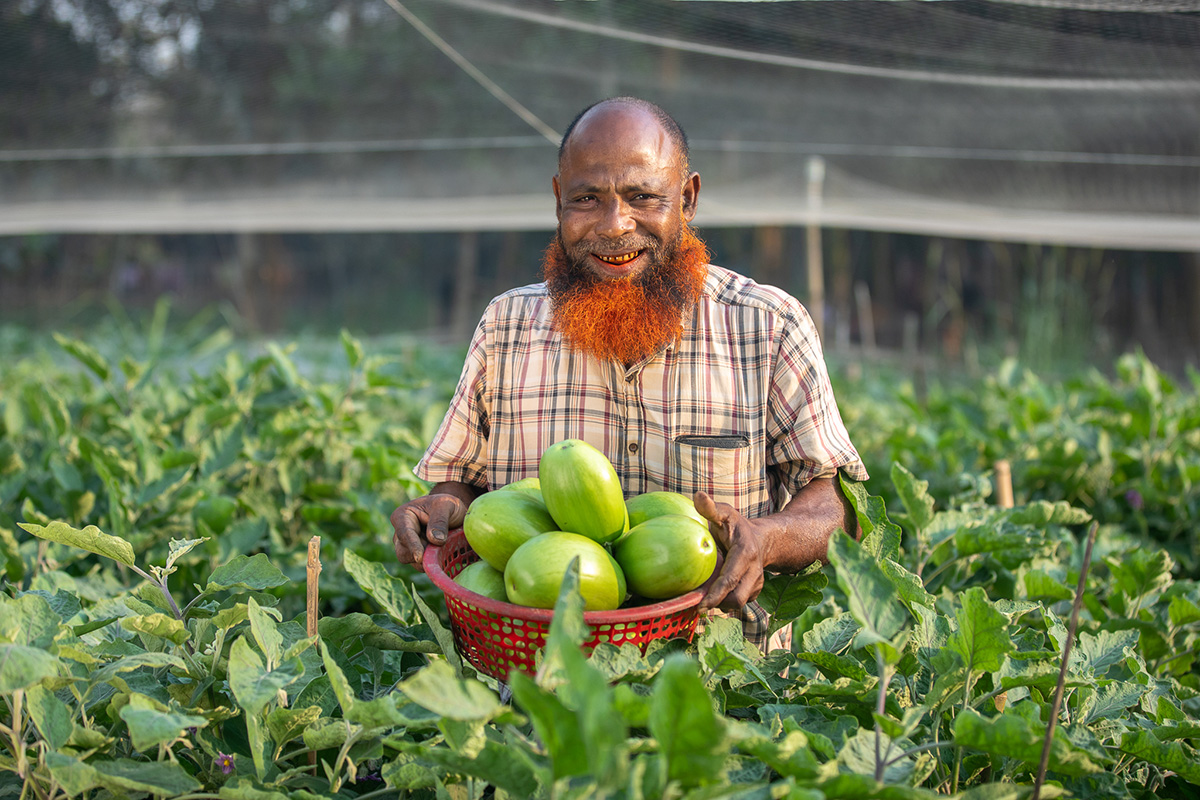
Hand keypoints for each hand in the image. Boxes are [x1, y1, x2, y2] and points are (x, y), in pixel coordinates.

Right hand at [390, 492, 469, 570]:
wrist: (451, 512)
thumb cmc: (445, 505)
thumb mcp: (446, 505)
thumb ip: (440, 521)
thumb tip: (435, 540)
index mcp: (402, 516)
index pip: (404, 534)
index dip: (412, 546)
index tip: (420, 557)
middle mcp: (400, 534)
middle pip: (403, 553)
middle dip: (420, 555)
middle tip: (439, 550)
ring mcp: (406, 547)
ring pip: (412, 562)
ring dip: (429, 559)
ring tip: (444, 546)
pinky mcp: (415, 557)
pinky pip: (421, 566)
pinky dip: (433, 563)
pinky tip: (444, 553)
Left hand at [692, 490, 769, 610]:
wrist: (762, 539)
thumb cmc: (737, 526)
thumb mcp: (726, 514)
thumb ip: (711, 508)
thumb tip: (697, 496)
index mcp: (746, 554)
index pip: (731, 579)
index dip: (716, 594)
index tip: (701, 605)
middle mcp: (754, 571)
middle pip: (737, 599)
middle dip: (718, 603)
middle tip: (698, 602)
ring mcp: (756, 583)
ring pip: (738, 603)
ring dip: (721, 602)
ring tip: (707, 592)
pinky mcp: (754, 591)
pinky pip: (739, 601)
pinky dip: (726, 600)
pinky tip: (716, 590)